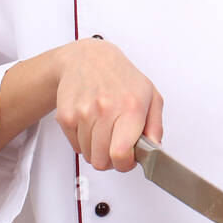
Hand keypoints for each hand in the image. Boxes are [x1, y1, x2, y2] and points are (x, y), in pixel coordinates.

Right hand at [55, 36, 162, 173]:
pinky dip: (83, 141)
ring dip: (96, 149)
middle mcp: (105, 109)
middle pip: (102, 161)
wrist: (87, 59)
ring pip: (88, 156)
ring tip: (103, 130)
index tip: (127, 159)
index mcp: (131, 107)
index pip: (120, 154)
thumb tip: (155, 148)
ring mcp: (83, 112)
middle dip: (110, 159)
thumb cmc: (120, 77)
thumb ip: (156, 126)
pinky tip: (90, 124)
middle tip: (115, 145)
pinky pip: (75, 147)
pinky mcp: (66, 115)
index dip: (124, 164)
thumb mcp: (150, 95)